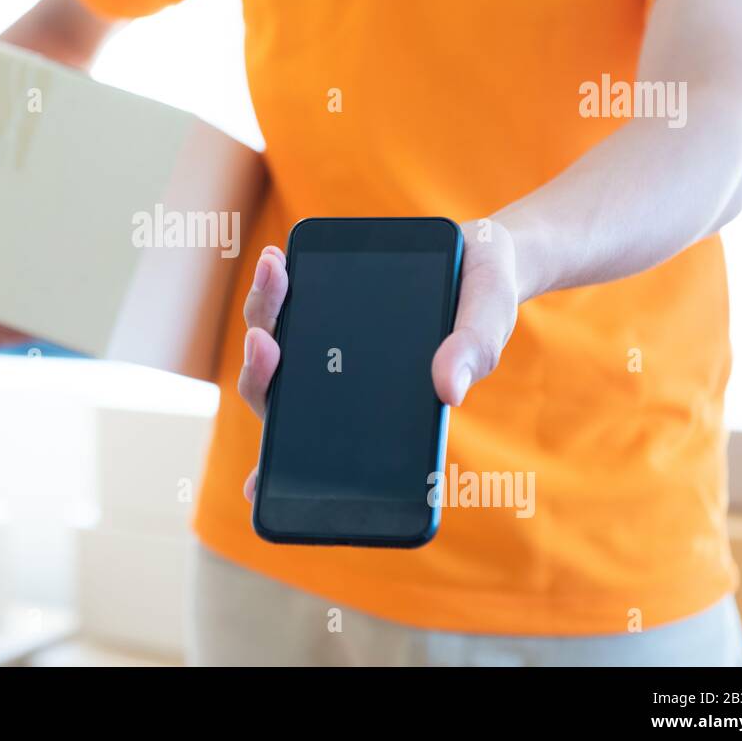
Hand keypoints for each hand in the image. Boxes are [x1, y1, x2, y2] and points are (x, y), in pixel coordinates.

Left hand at [237, 221, 519, 501]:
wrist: (480, 252)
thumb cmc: (481, 301)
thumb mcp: (488, 321)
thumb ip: (474, 350)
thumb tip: (449, 390)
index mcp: (367, 406)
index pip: (313, 447)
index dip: (274, 472)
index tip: (253, 487)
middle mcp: (334, 378)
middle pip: (278, 389)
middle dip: (261, 372)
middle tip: (265, 344)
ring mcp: (320, 337)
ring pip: (272, 338)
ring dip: (263, 312)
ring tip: (274, 276)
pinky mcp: (318, 294)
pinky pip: (284, 296)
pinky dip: (276, 283)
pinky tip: (277, 260)